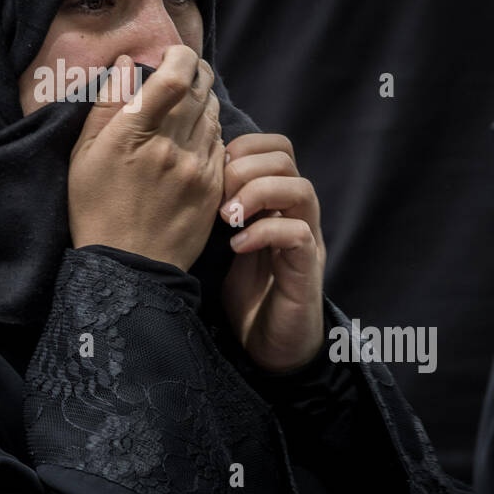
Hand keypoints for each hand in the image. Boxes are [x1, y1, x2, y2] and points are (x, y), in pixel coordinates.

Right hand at [68, 45, 224, 271]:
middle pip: (199, 88)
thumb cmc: (96, 208)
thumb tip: (126, 62)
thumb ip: (106, 104)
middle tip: (184, 68)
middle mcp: (170, 147)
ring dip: (203, 98)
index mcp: (133, 135)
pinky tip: (193, 135)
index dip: (180, 56)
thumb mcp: (84, 155)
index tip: (172, 55)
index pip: (174, 76)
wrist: (128, 267)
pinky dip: (209, 130)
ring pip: (212, 112)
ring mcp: (196, 167)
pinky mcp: (213, 185)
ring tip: (186, 101)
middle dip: (195, 70)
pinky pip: (220, 141)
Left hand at [218, 133, 325, 372]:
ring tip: (227, 217)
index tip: (211, 171)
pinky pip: (297, 234)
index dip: (243, 147)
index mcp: (277, 201)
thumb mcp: (226, 241)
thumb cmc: (246, 293)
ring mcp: (307, 240)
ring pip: (301, 189)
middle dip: (245, 167)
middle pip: (286, 158)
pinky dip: (263, 233)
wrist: (269, 347)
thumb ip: (221, 207)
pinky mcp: (307, 269)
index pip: (274, 146)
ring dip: (257, 194)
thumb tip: (186, 173)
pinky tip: (237, 247)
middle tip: (218, 197)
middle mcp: (296, 214)